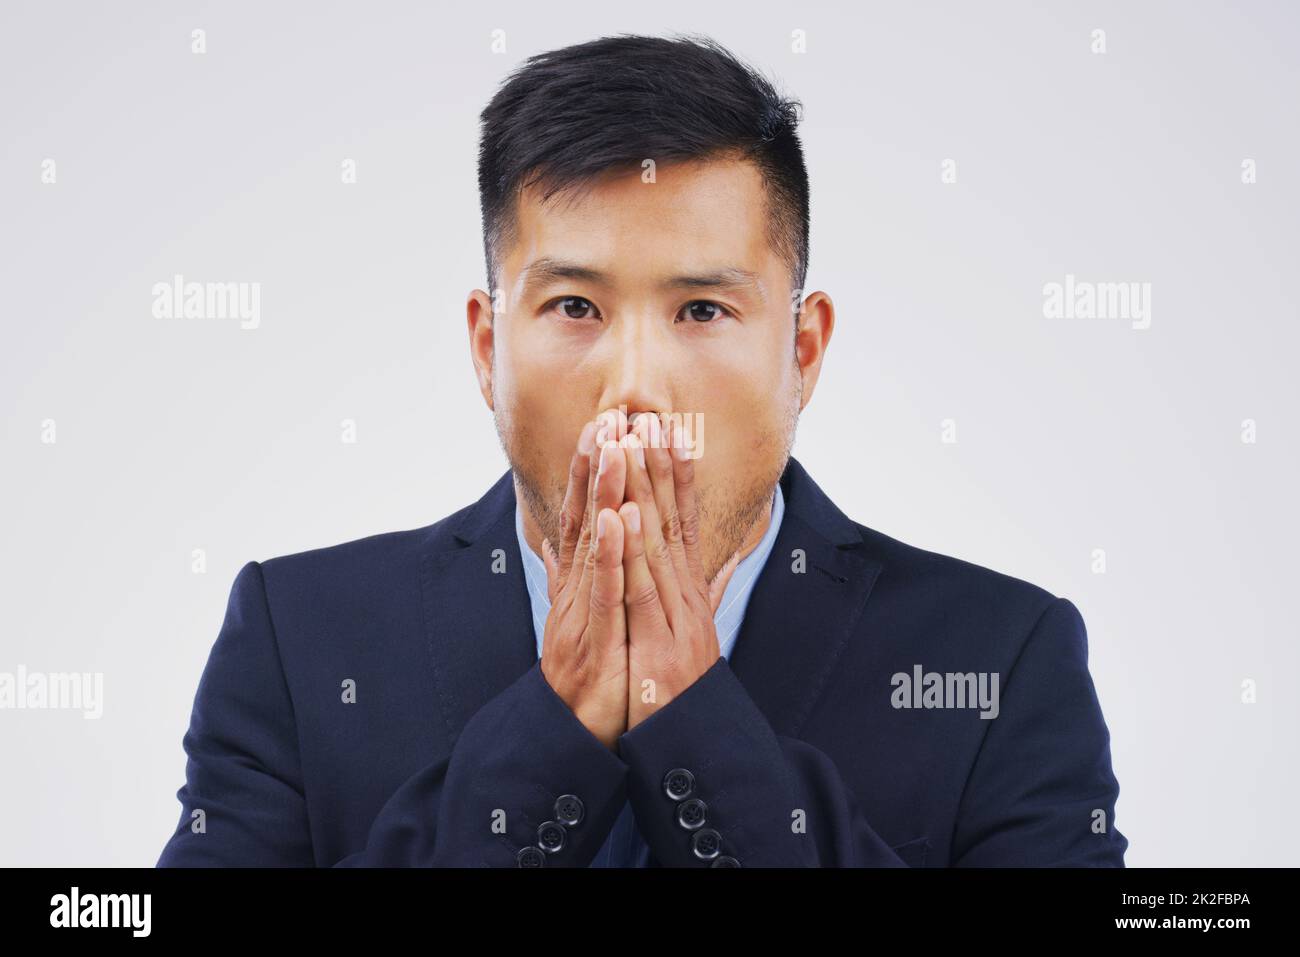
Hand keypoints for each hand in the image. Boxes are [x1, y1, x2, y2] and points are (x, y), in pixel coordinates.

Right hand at [539, 411, 630, 749]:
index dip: (593, 472)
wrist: (578, 734)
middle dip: (594, 467)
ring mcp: (581, 611)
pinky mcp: (593, 638)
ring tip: (612, 448)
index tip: (606, 426)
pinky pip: (602, 590)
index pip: (587, 516)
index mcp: (582, 582)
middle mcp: (575, 589)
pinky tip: (613, 520)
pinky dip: (608, 554)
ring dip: (601, 493)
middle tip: (604, 418)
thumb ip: (579, 578)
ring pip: (592, 543)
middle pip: (584, 517)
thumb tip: (561, 545)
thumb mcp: (585, 619)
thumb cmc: (588, 676)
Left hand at [618, 414, 740, 731]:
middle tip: (652, 414)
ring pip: (655, 543)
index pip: (682, 522)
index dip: (677, 475)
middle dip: (661, 466)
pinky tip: (620, 513)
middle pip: (672, 522)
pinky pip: (638, 589)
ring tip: (633, 443)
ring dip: (644, 490)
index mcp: (688, 593)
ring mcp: (673, 619)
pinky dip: (628, 549)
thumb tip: (732, 555)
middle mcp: (686, 598)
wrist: (685, 746)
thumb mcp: (694, 633)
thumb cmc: (680, 691)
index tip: (671, 429)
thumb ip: (711, 590)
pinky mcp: (655, 644)